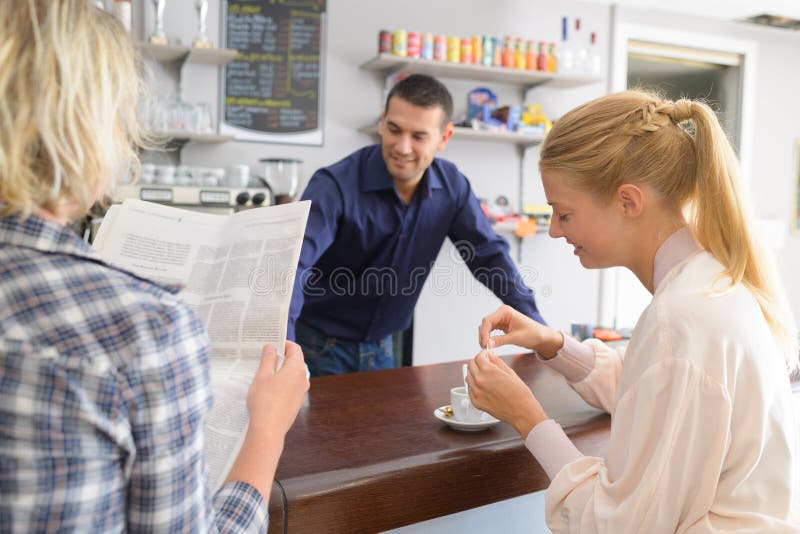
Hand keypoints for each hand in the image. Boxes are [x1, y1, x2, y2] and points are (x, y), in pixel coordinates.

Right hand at [224, 342, 308, 501]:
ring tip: (264, 372)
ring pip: (292, 376)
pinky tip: (268, 389)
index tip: (272, 342)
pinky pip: (291, 388)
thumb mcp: (262, 375)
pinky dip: (282, 383)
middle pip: (294, 362)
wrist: (268, 430)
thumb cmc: (264, 400)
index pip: (295, 349)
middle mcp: (303, 380)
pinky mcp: (296, 404)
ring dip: (280, 371)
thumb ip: (267, 359)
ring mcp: (301, 393)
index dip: (284, 343)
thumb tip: (271, 347)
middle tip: (265, 356)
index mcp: (297, 369)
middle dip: (281, 357)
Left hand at [466, 350, 546, 437]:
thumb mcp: (510, 372)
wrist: (522, 412)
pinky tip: (484, 388)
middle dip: (477, 363)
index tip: (485, 355)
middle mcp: (480, 381)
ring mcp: (476, 392)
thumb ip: (497, 362)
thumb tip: (489, 355)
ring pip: (468, 377)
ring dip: (474, 374)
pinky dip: (475, 387)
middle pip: (471, 365)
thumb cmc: (519, 393)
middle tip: (485, 365)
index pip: (478, 357)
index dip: (482, 354)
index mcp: (488, 371)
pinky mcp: (476, 402)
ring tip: (485, 377)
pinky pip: (470, 390)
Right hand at [478, 305, 562, 358]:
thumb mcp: (516, 338)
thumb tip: (487, 344)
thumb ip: (500, 340)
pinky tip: (489, 344)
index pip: (488, 321)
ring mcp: (501, 318)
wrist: (542, 337)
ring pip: (486, 327)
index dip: (483, 333)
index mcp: (505, 311)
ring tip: (486, 347)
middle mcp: (501, 313)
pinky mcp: (501, 325)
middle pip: (485, 323)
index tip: (484, 344)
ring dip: (485, 337)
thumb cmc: (533, 334)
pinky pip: (491, 331)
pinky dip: (489, 337)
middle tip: (484, 348)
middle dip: (483, 335)